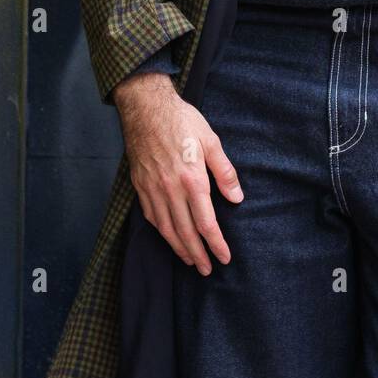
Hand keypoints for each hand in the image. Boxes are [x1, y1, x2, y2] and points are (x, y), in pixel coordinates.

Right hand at [112, 72, 242, 273]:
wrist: (145, 107)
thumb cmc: (181, 120)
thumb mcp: (210, 140)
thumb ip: (224, 171)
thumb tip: (237, 198)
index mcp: (192, 179)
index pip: (206, 222)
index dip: (216, 243)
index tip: (225, 257)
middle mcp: (170, 189)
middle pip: (185, 232)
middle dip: (198, 254)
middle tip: (208, 269)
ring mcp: (153, 189)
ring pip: (167, 228)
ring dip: (179, 248)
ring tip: (190, 261)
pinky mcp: (141, 185)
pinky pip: (152, 216)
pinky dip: (162, 231)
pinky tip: (169, 237)